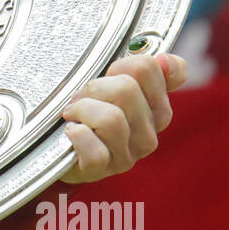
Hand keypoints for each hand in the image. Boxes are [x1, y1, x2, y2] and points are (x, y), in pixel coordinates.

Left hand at [58, 52, 187, 183]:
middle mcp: (148, 134)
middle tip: (82, 96)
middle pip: (127, 89)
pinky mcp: (102, 169)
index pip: (149, 69)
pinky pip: (94, 149)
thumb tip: (165, 60)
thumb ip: (144, 70)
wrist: (63, 148)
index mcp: (158, 109)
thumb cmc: (91, 112)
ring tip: (73, 114)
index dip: (122, 64)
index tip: (109, 72)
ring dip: (82, 109)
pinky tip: (71, 131)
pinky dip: (77, 135)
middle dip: (96, 86)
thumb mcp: (115, 85)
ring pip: (111, 118)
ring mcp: (127, 155)